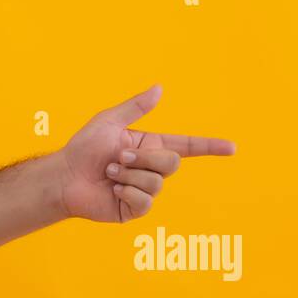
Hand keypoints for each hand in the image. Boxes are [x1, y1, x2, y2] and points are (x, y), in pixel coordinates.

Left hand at [58, 84, 235, 222]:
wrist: (64, 177)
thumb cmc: (83, 148)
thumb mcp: (109, 121)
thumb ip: (136, 107)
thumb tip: (160, 88)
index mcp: (149, 146)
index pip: (186, 147)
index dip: (210, 147)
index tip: (232, 148)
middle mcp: (150, 168)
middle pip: (171, 163)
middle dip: (143, 159)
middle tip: (116, 158)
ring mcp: (144, 190)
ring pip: (157, 183)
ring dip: (128, 175)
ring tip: (108, 173)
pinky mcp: (134, 209)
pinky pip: (145, 201)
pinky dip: (126, 192)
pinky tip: (111, 190)